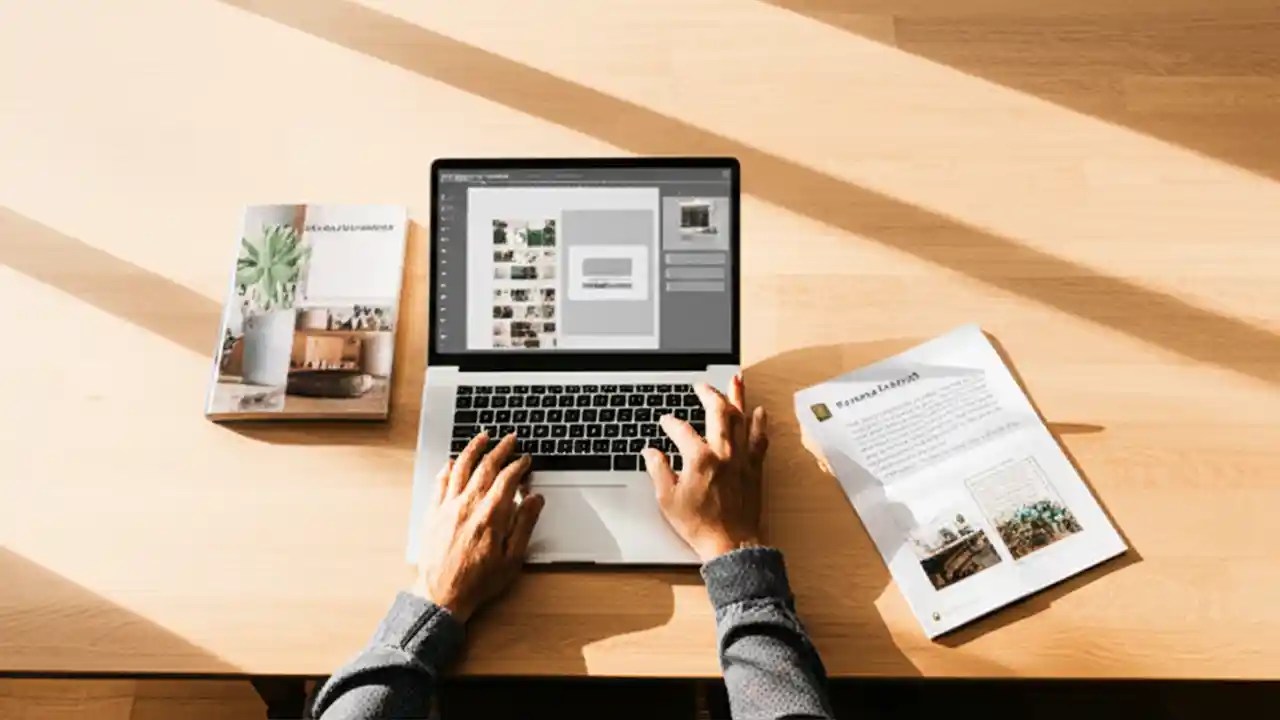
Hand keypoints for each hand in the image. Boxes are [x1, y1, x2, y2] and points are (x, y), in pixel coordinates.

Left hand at [412, 433, 544, 622]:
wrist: (442, 595)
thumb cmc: (477, 581)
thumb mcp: (512, 558)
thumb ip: (525, 525)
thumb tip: (535, 500)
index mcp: (491, 514)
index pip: (508, 478)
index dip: (519, 465)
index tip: (526, 460)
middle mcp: (468, 504)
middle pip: (486, 466)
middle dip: (500, 449)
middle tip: (509, 439)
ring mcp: (448, 507)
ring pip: (461, 467)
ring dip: (473, 449)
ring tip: (482, 437)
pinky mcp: (433, 513)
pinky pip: (440, 482)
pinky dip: (448, 468)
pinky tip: (452, 462)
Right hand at [642, 375, 768, 561]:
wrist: (731, 544)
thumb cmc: (700, 525)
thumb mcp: (667, 500)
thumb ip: (658, 471)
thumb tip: (651, 453)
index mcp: (699, 459)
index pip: (680, 430)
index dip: (670, 423)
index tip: (665, 422)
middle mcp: (723, 453)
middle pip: (717, 411)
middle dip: (708, 394)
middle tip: (701, 386)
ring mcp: (741, 458)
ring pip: (741, 418)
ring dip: (738, 396)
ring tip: (736, 379)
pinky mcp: (754, 468)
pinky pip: (759, 439)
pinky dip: (759, 423)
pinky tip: (759, 411)